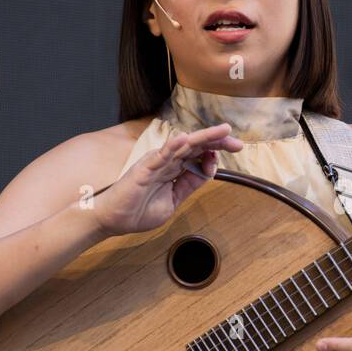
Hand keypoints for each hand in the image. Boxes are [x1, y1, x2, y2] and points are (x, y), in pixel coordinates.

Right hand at [92, 124, 243, 235]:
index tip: (228, 160)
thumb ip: (189, 186)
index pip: (199, 156)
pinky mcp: (144, 169)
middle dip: (218, 142)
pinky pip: (161, 156)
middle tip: (237, 142)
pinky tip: (185, 139)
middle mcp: (167, 162)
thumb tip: (208, 173)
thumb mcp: (173, 201)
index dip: (215, 156)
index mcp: (174, 169)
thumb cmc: (138, 210)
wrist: (114, 220)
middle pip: (195, 147)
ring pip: (183, 146)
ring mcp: (156, 163)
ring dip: (203, 138)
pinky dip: (172, 147)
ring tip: (222, 131)